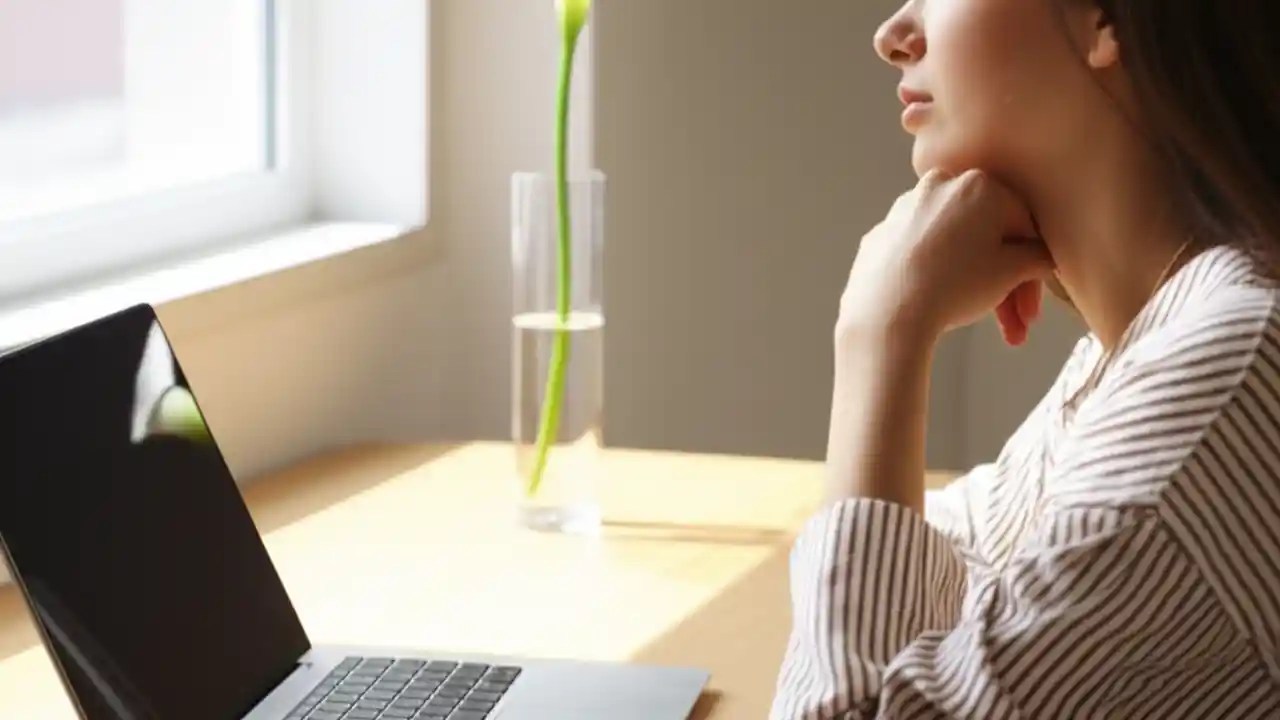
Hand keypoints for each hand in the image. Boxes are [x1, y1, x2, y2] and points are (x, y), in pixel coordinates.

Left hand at [837, 169, 1054, 345]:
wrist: (886, 312)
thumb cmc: (955, 286)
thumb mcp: (1011, 273)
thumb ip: (1037, 259)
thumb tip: (1041, 257)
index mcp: (979, 184)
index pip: (1022, 227)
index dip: (1033, 273)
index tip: (1030, 308)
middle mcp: (939, 185)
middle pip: (986, 237)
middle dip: (1005, 286)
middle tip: (1014, 326)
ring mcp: (905, 209)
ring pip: (953, 245)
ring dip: (974, 283)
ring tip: (978, 319)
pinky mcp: (881, 235)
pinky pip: (920, 253)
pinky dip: (935, 275)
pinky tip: (939, 304)